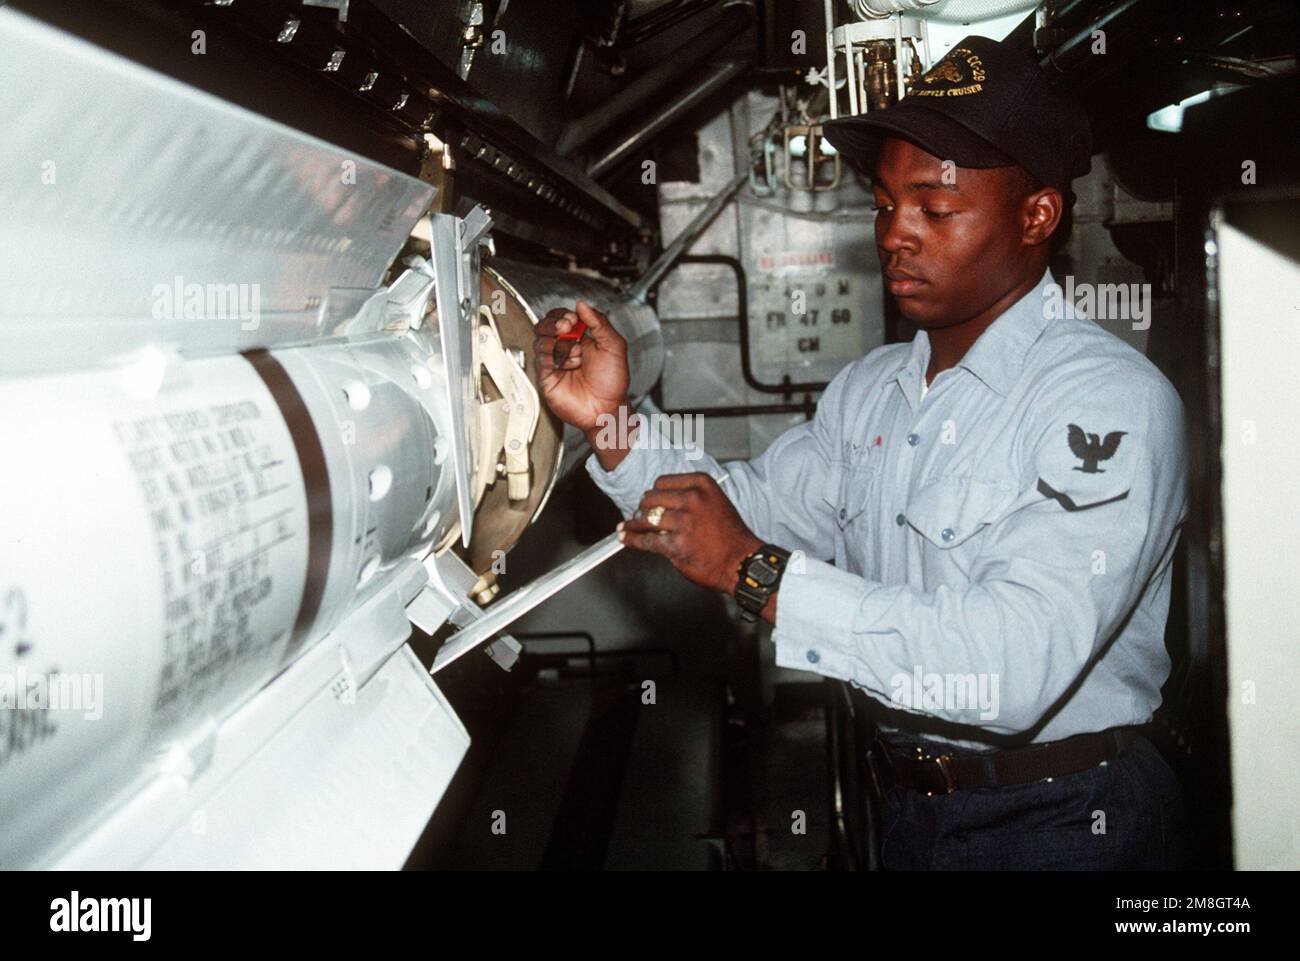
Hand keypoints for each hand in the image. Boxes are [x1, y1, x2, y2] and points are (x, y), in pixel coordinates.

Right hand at [532, 300, 629, 433]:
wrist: (606, 409)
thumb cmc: (612, 383)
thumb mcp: (614, 346)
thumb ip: (600, 322)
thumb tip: (582, 305)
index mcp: (581, 338)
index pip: (562, 317)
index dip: (564, 314)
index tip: (573, 319)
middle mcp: (566, 348)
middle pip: (546, 325)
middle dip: (554, 323)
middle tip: (566, 327)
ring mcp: (555, 361)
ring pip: (541, 340)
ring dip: (558, 343)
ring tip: (575, 355)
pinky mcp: (547, 376)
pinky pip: (540, 359)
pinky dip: (553, 358)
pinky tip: (568, 365)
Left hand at [617, 473, 762, 594]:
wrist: (743, 562)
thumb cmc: (731, 535)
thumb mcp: (715, 503)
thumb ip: (689, 499)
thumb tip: (660, 504)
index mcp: (701, 484)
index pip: (662, 482)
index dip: (653, 494)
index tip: (648, 501)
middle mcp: (693, 499)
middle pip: (650, 498)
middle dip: (642, 509)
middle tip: (639, 517)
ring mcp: (684, 522)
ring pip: (645, 518)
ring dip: (634, 524)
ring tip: (629, 527)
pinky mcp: (677, 544)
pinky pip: (646, 540)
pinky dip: (632, 539)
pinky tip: (625, 538)